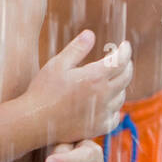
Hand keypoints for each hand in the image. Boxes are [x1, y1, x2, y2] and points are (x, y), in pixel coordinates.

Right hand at [23, 30, 132, 146]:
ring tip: (113, 79)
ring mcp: (102, 114)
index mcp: (94, 77)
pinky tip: (108, 103)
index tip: (125, 45)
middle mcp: (102, 96)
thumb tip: (90, 34)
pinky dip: (115, 107)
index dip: (126, 51)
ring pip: (121, 96)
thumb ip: (77, 49)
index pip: (121, 61)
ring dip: (120, 85)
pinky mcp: (98, 128)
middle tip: (123, 60)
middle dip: (127, 65)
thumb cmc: (43, 90)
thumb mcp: (57, 64)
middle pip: (126, 78)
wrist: (35, 121)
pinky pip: (115, 116)